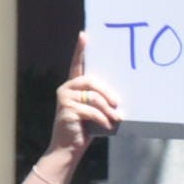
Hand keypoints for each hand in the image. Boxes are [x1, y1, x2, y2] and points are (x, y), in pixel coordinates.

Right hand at [45, 34, 121, 165]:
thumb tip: (119, 96)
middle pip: (92, 81)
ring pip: (93, 97)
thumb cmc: (86, 128)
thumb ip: (101, 99)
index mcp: (73, 86)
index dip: (80, 50)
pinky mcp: (65, 110)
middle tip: (119, 103)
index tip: (84, 35)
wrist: (68, 149)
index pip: (77, 64)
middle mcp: (66, 88)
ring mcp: (64, 98)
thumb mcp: (95, 110)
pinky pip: (91, 111)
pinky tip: (108, 126)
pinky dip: (103, 119)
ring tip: (116, 118)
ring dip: (108, 109)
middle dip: (108, 92)